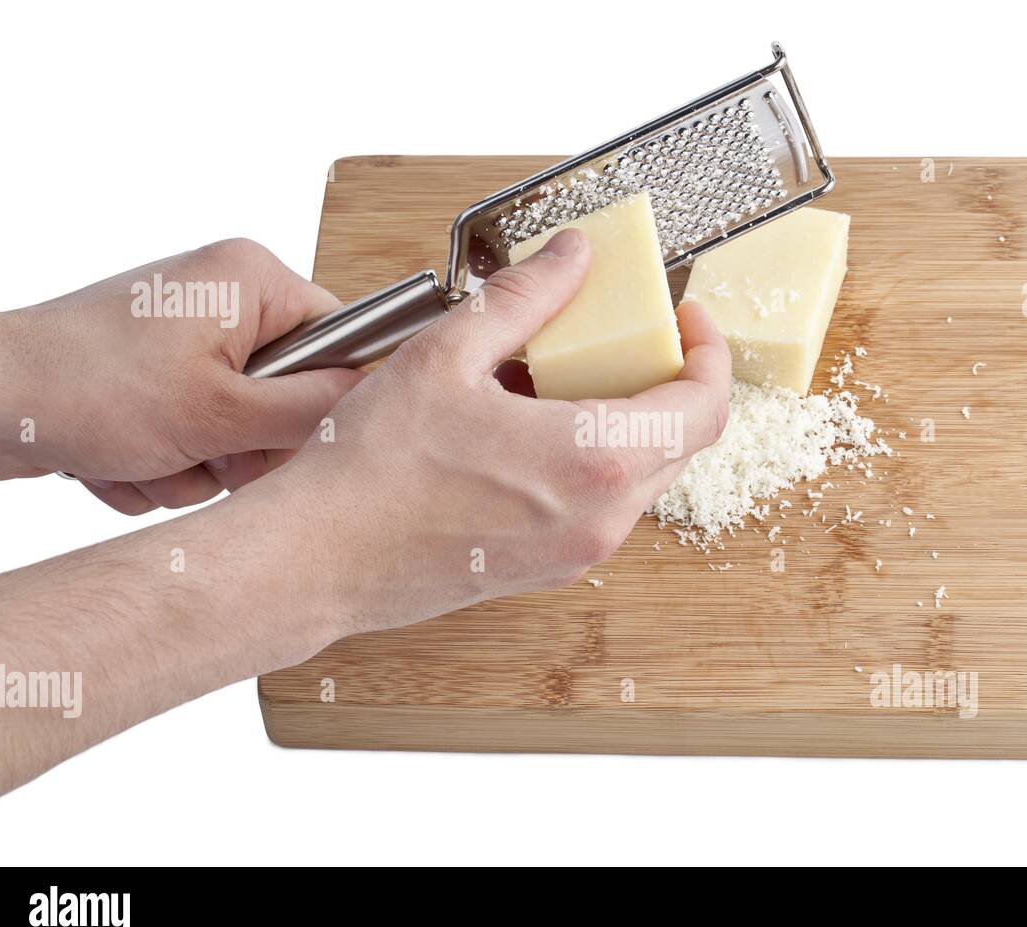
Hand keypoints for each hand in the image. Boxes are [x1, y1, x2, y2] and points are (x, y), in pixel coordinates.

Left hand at [0, 239, 363, 512]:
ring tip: (148, 453)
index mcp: (252, 280)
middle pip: (288, 398)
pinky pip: (195, 438)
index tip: (275, 434)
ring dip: (196, 464)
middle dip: (241, 447)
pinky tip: (123, 457)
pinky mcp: (157, 377)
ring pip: (239, 431)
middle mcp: (224, 300)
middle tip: (198, 450)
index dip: (318, 401)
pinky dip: (163, 462)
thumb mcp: (220, 413)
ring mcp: (188, 340)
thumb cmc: (85, 386)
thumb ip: (309, 411)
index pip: (340, 342)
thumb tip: (368, 408)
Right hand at [249, 227, 731, 635]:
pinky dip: (592, 461)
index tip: (686, 320)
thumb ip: (524, 298)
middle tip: (623, 338)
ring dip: (625, 422)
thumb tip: (573, 256)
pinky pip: (601, 507)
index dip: (708, 354)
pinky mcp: (551, 569)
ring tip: (563, 380)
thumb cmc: (372, 469)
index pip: (704, 407)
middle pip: (680, 442)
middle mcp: (601, 519)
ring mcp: (578, 553)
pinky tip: (533, 429)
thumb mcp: (448, 355)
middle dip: (666, 382)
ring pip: (641, 477)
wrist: (318, 561)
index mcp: (593, 461)